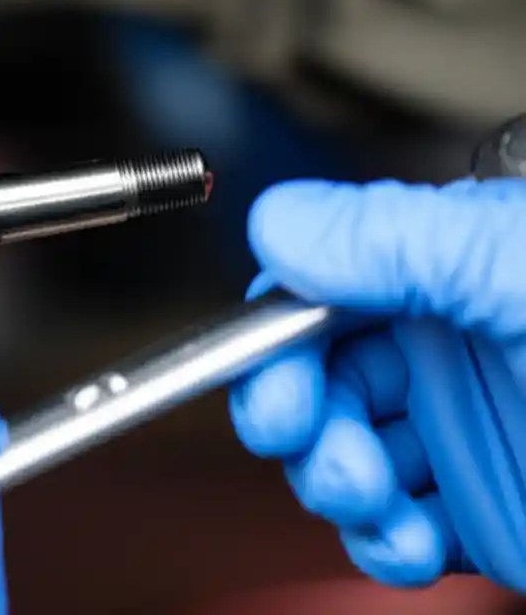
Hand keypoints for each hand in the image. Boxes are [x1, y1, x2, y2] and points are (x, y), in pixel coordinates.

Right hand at [232, 179, 525, 589]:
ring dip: (333, 482)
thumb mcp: (516, 273)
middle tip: (296, 433)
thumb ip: (397, 240)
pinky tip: (407, 540)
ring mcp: (455, 429)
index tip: (264, 374)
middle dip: (290, 415)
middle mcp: (444, 347)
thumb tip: (280, 222)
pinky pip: (387, 526)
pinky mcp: (473, 507)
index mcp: (447, 270)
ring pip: (336, 454)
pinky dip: (379, 543)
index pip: (318, 289)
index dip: (272, 335)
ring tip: (371, 494)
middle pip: (309, 377)